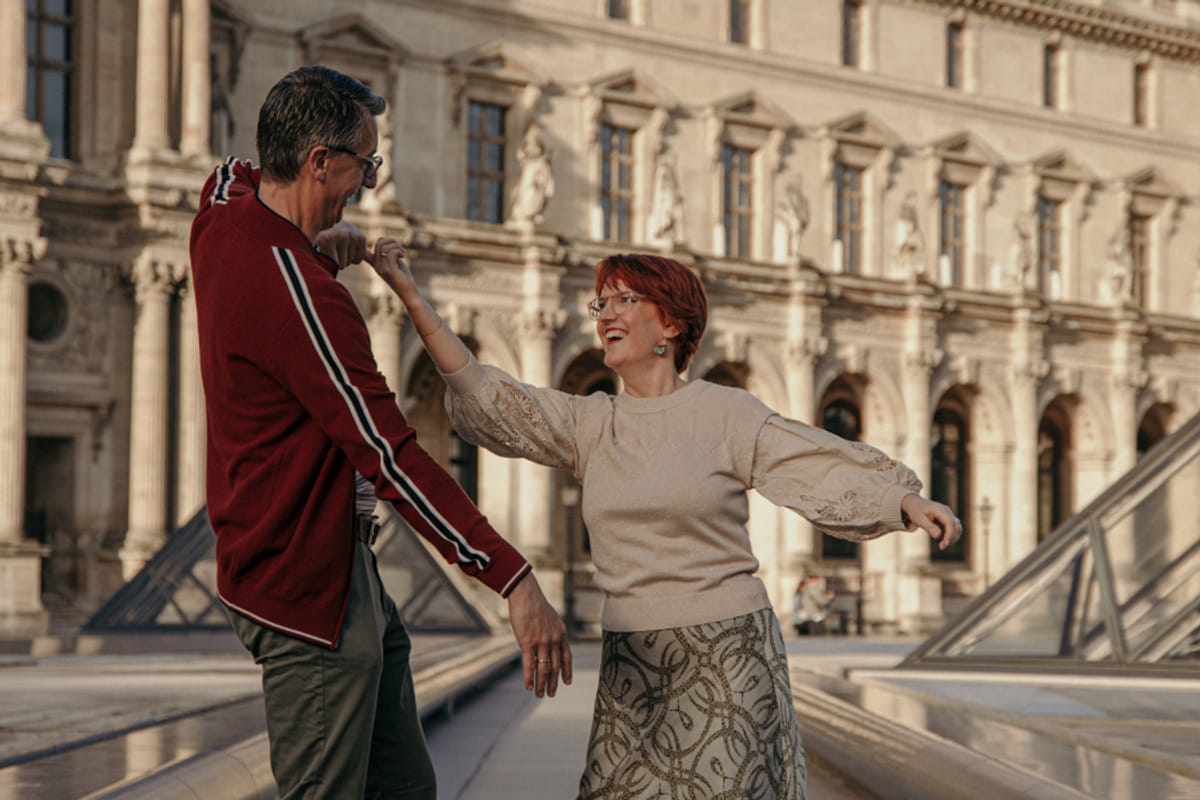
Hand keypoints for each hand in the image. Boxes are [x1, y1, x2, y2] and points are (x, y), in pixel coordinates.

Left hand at [313, 220, 368, 269]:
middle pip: (343, 265)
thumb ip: (318, 260)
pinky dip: (355, 257)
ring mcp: (353, 236)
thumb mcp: (314, 249)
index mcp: (326, 239)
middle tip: (333, 251)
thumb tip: (317, 274)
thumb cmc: (320, 241)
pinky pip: (359, 259)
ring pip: (351, 262)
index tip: (324, 255)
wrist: (332, 223)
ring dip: (346, 259)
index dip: (329, 263)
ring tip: (340, 248)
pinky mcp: (362, 238)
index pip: (332, 265)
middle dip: (339, 262)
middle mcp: (342, 236)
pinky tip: (349, 249)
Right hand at [365, 238, 416, 299]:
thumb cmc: (403, 277)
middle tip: (400, 248)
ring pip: (385, 247)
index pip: (364, 250)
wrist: (408, 292)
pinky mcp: (389, 270)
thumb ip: (388, 253)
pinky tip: (403, 256)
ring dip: (397, 246)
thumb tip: (385, 240)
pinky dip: (399, 251)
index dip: (373, 242)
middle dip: (392, 241)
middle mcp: (376, 265)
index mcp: (375, 263)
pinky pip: (391, 253)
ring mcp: (381, 268)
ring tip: (403, 252)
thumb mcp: (394, 262)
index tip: (387, 242)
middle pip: (379, 243)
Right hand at [506, 574, 571, 697]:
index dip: (567, 671)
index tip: (567, 682)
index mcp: (561, 633)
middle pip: (555, 666)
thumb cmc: (535, 604)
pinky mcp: (528, 642)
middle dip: (553, 682)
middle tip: (551, 694)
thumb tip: (550, 642)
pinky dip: (529, 678)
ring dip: (541, 684)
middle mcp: (554, 639)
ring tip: (540, 695)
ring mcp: (542, 642)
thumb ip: (552, 631)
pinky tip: (528, 687)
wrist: (526, 594)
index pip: (567, 657)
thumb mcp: (550, 618)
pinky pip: (529, 665)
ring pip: (543, 669)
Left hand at [901, 493, 962, 549]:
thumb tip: (938, 536)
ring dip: (953, 538)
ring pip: (958, 528)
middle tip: (941, 547)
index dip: (949, 535)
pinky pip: (955, 528)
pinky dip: (952, 535)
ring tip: (943, 545)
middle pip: (956, 526)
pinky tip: (945, 541)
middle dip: (951, 538)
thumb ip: (929, 527)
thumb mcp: (918, 519)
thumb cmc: (916, 511)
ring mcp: (949, 514)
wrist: (915, 503)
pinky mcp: (949, 518)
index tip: (944, 545)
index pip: (950, 523)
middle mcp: (947, 511)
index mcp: (940, 510)